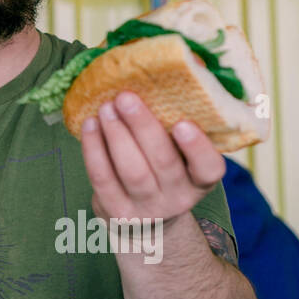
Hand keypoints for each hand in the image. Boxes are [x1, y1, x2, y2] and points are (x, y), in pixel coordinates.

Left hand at [80, 90, 225, 223]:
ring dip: (116, 134)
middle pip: (163, 162)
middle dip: (142, 126)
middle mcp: (179, 197)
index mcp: (200, 180)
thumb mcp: (180, 158)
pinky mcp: (117, 212)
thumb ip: (175, 128)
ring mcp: (147, 208)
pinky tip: (90, 124)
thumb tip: (159, 76)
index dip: (197, 147)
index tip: (182, 123)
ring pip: (132, 171)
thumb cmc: (162, 172)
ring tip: (106, 107)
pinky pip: (103, 178)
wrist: (143, 222)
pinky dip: (94, 149)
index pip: (209, 168)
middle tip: (125, 97)